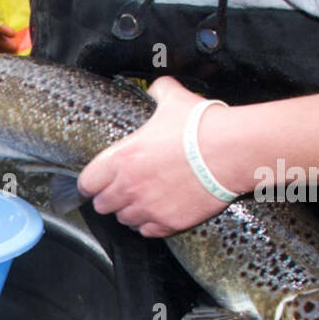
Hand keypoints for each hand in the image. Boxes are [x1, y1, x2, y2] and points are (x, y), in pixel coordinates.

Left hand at [78, 77, 246, 236]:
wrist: (231, 151)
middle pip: (102, 205)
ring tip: (142, 201)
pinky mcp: (168, 222)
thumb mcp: (174, 100)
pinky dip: (150, 225)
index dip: (91, 183)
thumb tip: (158, 87)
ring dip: (130, 212)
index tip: (97, 182)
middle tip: (122, 191)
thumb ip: (159, 92)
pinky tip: (158, 213)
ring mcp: (148, 207)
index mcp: (122, 158)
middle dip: (110, 198)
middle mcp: (129, 186)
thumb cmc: (201, 125)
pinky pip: (147, 232)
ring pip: (124, 220)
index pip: (87, 182)